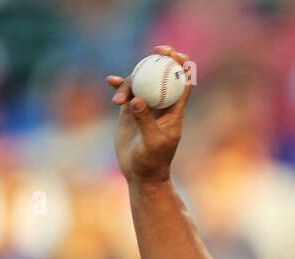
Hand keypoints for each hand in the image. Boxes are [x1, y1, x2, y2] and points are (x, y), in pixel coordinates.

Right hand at [107, 45, 193, 184]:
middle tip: (158, 48)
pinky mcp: (130, 112)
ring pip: (142, 83)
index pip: (183, 85)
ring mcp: (145, 108)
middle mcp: (162, 107)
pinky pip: (126, 92)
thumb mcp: (151, 142)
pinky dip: (120, 86)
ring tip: (118, 102)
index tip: (176, 54)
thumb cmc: (152, 161)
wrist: (141, 174)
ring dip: (130, 83)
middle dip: (164, 60)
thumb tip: (137, 100)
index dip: (183, 67)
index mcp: (174, 112)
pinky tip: (110, 82)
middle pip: (164, 77)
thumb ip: (145, 121)